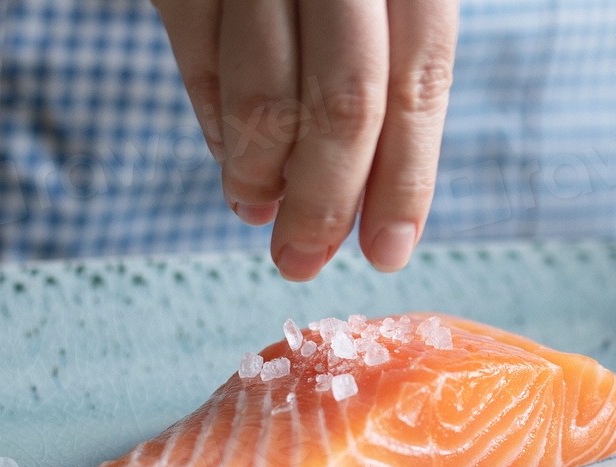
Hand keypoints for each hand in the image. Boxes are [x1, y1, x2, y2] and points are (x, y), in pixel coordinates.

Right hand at [153, 0, 456, 279]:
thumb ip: (392, 69)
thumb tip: (375, 201)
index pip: (417, 89)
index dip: (404, 182)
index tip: (387, 252)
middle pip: (345, 105)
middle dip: (325, 203)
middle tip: (302, 262)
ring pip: (264, 92)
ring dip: (261, 175)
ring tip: (261, 214)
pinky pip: (198, 55)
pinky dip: (214, 122)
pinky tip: (230, 157)